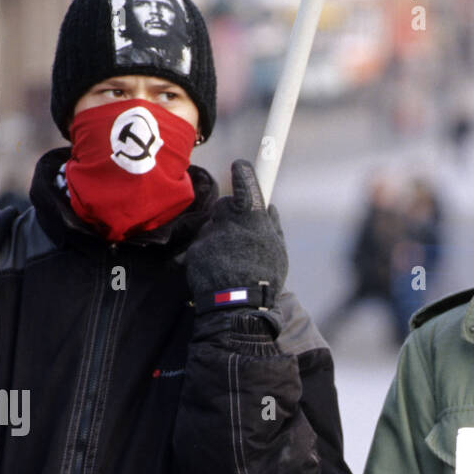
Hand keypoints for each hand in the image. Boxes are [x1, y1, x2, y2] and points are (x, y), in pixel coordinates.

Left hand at [185, 159, 287, 315]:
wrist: (236, 308)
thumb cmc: (263, 280)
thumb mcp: (278, 253)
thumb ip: (273, 226)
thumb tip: (269, 207)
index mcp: (252, 218)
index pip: (246, 184)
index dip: (243, 172)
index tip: (240, 165)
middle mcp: (228, 221)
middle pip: (227, 206)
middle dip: (232, 215)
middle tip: (242, 235)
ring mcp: (209, 235)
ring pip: (214, 226)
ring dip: (221, 237)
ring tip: (233, 261)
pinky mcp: (195, 250)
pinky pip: (204, 245)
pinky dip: (211, 253)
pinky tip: (220, 270)